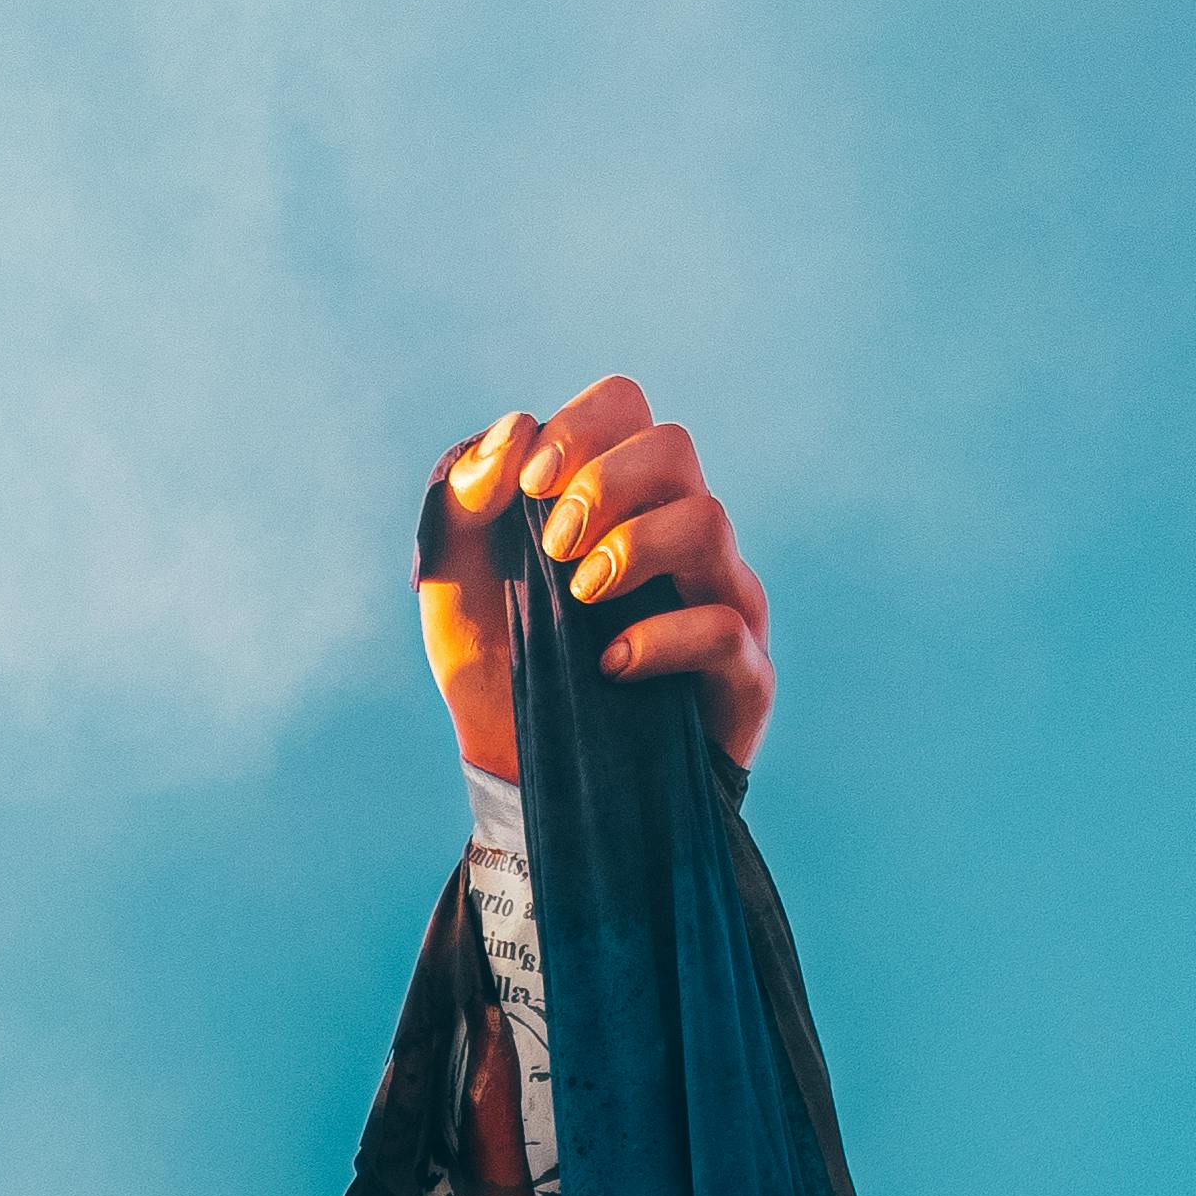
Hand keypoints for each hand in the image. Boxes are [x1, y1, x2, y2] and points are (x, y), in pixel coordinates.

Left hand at [418, 385, 773, 782]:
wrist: (524, 785)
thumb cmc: (500, 675)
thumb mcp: (454, 589)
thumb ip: (462, 505)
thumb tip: (512, 430)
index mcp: (618, 499)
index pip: (625, 409)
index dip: (582, 428)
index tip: (532, 484)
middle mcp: (679, 535)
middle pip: (673, 447)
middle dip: (607, 480)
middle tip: (557, 546)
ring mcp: (720, 599)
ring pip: (708, 522)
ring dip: (636, 546)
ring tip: (580, 599)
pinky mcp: (741, 674)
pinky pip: (723, 627)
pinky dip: (662, 636)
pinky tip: (609, 664)